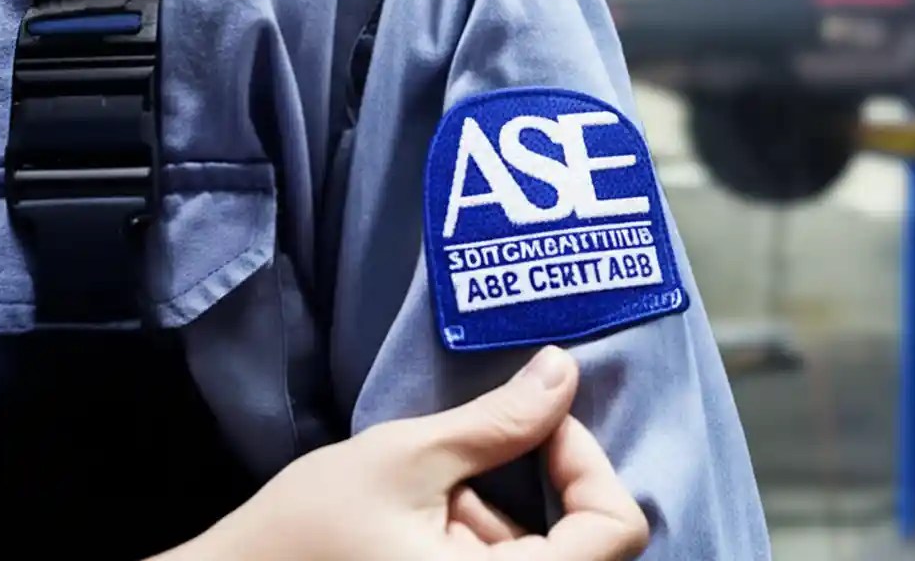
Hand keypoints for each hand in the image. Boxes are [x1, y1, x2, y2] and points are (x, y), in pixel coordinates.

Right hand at [153, 346, 647, 560]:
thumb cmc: (299, 536)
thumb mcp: (404, 461)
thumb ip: (496, 421)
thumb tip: (563, 371)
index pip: (615, 530)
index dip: (585, 462)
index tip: (534, 424)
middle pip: (580, 543)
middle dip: (524, 490)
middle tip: (454, 468)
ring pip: (538, 557)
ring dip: (492, 517)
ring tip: (413, 506)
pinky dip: (474, 540)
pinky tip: (412, 530)